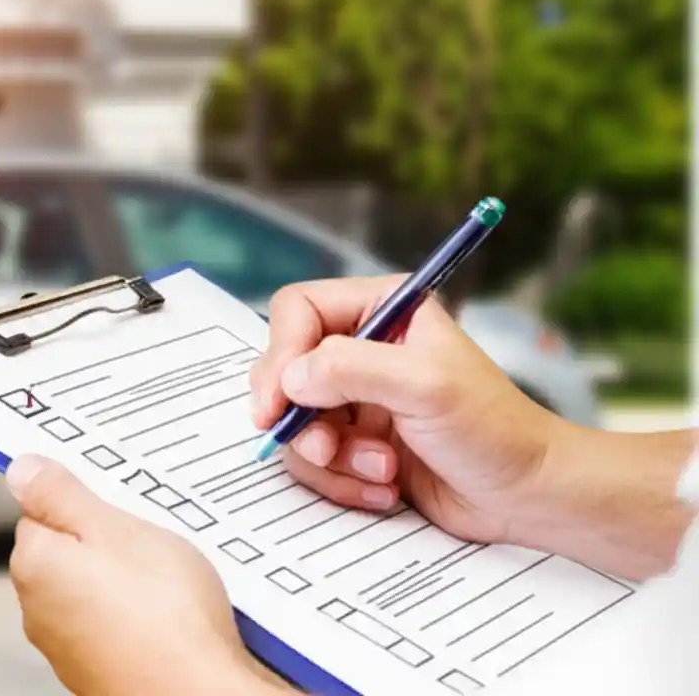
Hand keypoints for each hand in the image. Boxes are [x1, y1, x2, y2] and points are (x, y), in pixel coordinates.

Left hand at [6, 454, 289, 695]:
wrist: (198, 692)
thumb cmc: (165, 616)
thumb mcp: (116, 527)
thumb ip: (61, 495)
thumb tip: (22, 470)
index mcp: (35, 566)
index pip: (39, 510)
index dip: (82, 499)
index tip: (115, 500)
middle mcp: (40, 610)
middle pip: (66, 550)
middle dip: (105, 538)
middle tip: (148, 536)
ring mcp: (69, 645)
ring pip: (93, 588)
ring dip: (124, 578)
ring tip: (167, 577)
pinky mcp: (99, 667)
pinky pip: (114, 622)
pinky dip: (137, 614)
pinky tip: (171, 613)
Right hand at [248, 277, 693, 577]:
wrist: (527, 495)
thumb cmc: (494, 430)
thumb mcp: (425, 387)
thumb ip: (351, 369)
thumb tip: (290, 378)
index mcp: (383, 309)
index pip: (298, 310)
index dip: (281, 354)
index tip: (278, 403)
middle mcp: (363, 348)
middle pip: (285, 370)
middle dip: (302, 418)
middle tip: (324, 447)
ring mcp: (357, 398)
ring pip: (295, 422)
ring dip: (331, 456)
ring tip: (382, 469)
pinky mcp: (355, 443)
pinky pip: (314, 460)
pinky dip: (341, 480)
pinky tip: (385, 487)